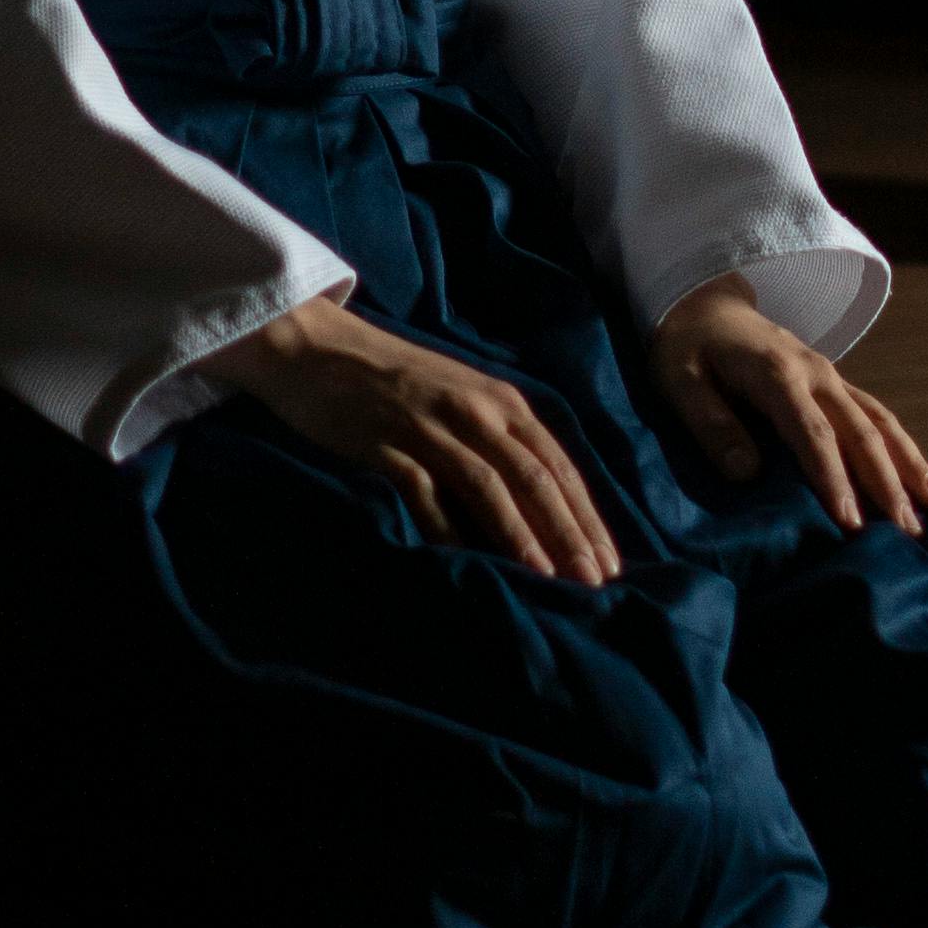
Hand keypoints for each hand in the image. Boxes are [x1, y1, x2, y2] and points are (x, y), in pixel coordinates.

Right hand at [226, 290, 619, 583]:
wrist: (318, 345)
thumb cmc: (395, 378)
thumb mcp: (462, 398)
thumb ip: (499, 438)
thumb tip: (541, 501)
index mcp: (501, 401)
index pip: (557, 465)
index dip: (585, 515)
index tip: (609, 562)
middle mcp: (476, 409)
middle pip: (534, 477)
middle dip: (568, 532)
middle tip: (594, 582)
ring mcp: (431, 424)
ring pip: (489, 485)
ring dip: (522, 535)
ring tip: (547, 579)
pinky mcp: (387, 442)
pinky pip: (426, 490)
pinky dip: (449, 528)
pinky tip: (468, 562)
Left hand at [649, 279, 927, 534]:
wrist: (706, 304)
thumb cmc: (686, 348)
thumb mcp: (679, 382)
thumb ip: (711, 423)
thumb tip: (746, 473)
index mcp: (777, 373)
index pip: (812, 434)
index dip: (833, 479)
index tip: (848, 523)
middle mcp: (816, 373)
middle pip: (860, 431)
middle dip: (886, 484)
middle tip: (905, 533)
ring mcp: (831, 377)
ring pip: (881, 422)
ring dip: (909, 467)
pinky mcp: (835, 385)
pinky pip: (878, 417)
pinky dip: (905, 450)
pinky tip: (924, 481)